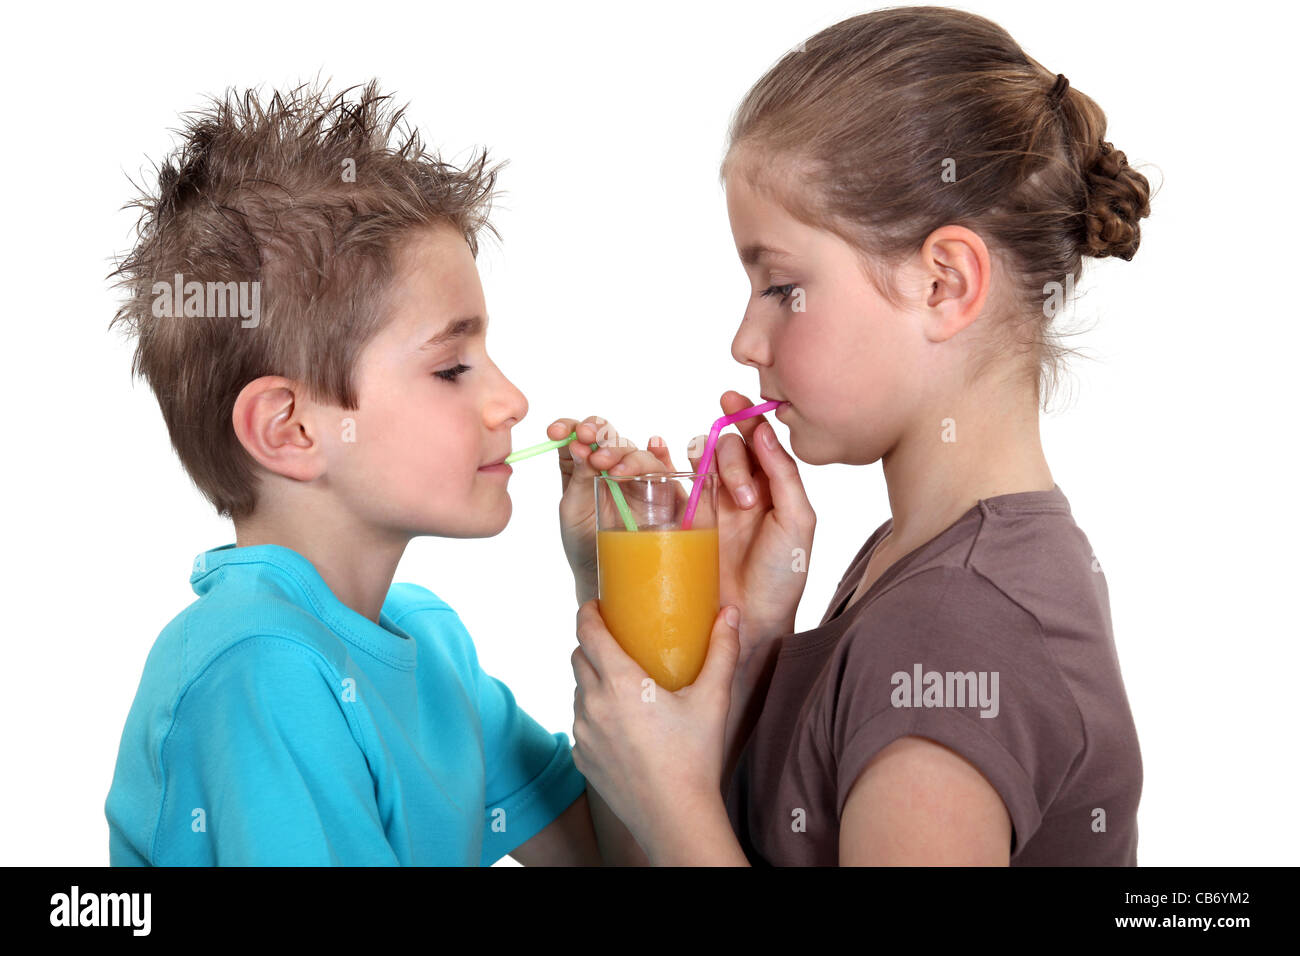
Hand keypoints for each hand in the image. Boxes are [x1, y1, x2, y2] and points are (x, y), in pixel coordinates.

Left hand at [548, 416, 671, 604]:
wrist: (603, 574)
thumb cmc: (584, 540)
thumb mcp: (573, 508)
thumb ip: (577, 478)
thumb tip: (579, 444)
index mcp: (582, 464)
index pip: (576, 435)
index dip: (568, 427)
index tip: (556, 431)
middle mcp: (610, 464)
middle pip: (607, 435)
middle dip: (597, 432)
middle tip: (587, 439)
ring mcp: (635, 474)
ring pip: (633, 449)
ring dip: (621, 451)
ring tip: (608, 465)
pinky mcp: (658, 488)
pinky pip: (663, 466)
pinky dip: (661, 453)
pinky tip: (655, 444)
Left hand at [570, 598, 740, 855]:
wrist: (675, 817)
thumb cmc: (694, 757)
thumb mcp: (712, 699)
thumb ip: (722, 652)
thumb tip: (730, 614)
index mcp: (619, 682)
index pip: (587, 632)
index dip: (588, 613)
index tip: (597, 605)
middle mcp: (592, 703)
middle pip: (578, 657)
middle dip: (592, 644)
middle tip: (617, 642)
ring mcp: (582, 733)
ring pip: (578, 691)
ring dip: (592, 681)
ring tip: (621, 685)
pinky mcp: (581, 757)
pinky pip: (580, 724)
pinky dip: (594, 715)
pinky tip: (620, 724)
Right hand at [649, 391, 815, 661]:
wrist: (752, 621)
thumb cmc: (783, 576)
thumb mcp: (798, 523)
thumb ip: (784, 476)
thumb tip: (764, 432)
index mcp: (772, 486)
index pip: (758, 440)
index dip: (746, 415)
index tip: (733, 400)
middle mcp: (741, 489)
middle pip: (727, 446)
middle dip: (732, 458)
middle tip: (742, 498)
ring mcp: (711, 504)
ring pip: (699, 459)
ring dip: (701, 456)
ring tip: (711, 483)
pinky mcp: (684, 520)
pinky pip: (672, 484)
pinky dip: (664, 463)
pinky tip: (659, 453)